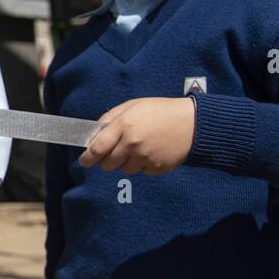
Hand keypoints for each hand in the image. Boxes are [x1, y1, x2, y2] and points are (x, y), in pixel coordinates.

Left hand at [79, 97, 194, 175]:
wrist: (193, 122)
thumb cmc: (160, 111)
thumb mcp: (132, 106)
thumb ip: (110, 119)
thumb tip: (93, 134)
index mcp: (124, 126)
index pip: (97, 148)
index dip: (87, 158)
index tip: (84, 161)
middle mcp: (133, 144)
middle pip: (108, 164)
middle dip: (107, 160)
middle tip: (115, 152)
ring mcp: (146, 157)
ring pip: (125, 170)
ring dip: (127, 162)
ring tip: (139, 147)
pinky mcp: (158, 168)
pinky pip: (143, 172)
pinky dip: (144, 165)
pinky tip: (153, 152)